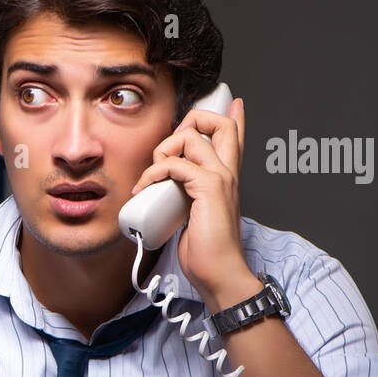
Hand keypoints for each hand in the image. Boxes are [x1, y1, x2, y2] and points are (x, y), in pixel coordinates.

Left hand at [129, 97, 255, 308]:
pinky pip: (175, 164)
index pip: (234, 136)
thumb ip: (184, 197)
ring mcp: (220, 178)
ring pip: (191, 137)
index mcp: (226, 177)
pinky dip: (153, 172)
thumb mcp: (191, 216)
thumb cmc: (206, 252)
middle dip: (189, 122)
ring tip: (149, 179)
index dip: (232, 115)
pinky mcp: (208, 188)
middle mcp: (228, 172)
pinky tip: (143, 189)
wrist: (219, 274)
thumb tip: (162, 191)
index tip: (233, 102)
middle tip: (167, 150)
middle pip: (218, 122)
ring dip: (161, 152)